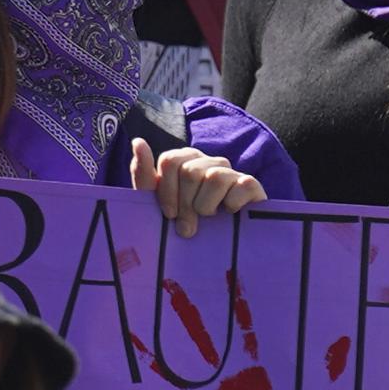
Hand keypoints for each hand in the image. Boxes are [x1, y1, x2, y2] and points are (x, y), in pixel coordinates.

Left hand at [129, 137, 263, 238]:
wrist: (219, 248)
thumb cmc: (184, 221)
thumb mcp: (157, 202)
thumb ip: (144, 173)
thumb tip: (138, 141)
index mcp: (184, 160)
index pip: (170, 161)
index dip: (167, 191)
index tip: (169, 215)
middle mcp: (208, 161)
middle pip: (190, 171)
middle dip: (185, 205)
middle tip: (187, 226)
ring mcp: (230, 171)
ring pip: (214, 178)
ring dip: (206, 206)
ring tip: (208, 218)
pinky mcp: (251, 184)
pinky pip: (241, 186)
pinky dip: (231, 205)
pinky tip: (230, 214)